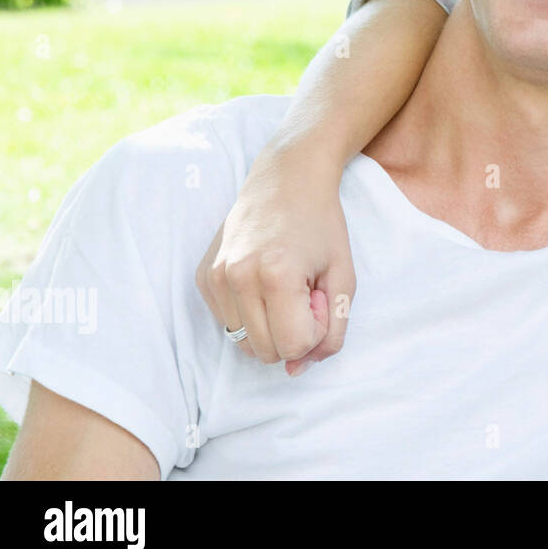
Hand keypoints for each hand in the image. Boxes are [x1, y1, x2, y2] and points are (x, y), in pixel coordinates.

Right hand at [195, 143, 355, 374]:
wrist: (286, 178)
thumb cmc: (322, 224)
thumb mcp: (344, 276)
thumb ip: (333, 330)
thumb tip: (299, 370)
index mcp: (276, 275)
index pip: (293, 346)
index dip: (315, 330)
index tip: (319, 296)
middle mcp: (237, 278)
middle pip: (266, 353)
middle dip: (292, 332)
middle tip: (304, 291)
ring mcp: (215, 278)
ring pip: (244, 344)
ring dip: (270, 326)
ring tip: (284, 285)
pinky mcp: (203, 278)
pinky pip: (227, 324)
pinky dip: (250, 314)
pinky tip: (263, 280)